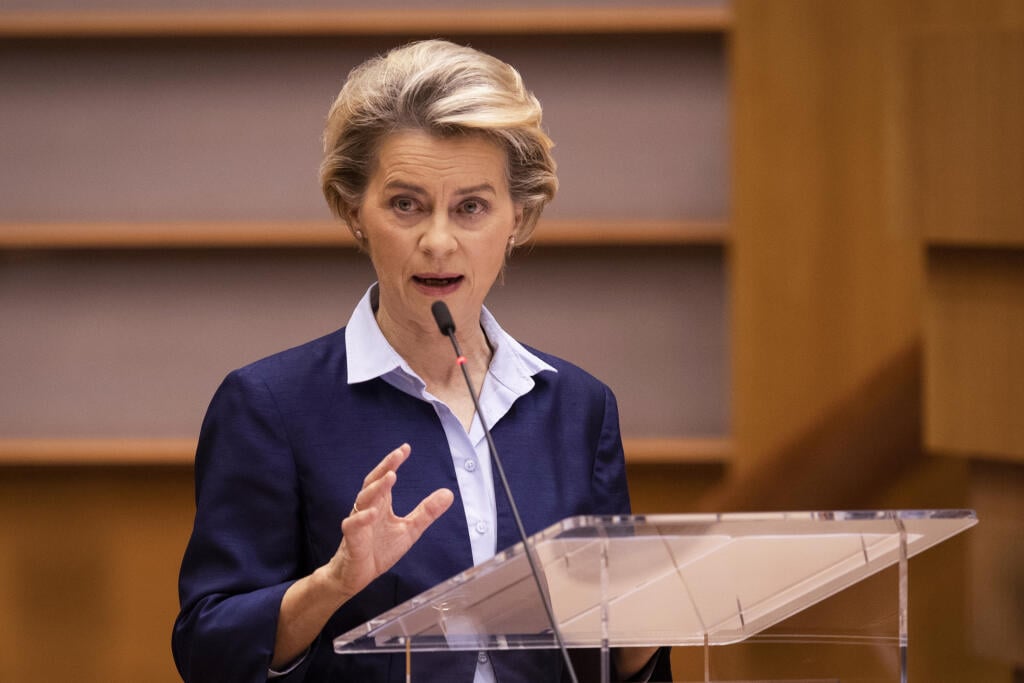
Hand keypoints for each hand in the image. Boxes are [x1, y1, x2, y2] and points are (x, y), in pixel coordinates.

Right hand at [326, 443, 453, 600]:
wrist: (357, 575)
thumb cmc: (379, 550)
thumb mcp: (410, 529)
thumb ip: (427, 512)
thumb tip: (449, 493)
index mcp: (380, 503)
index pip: (385, 477)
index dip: (393, 462)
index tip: (405, 448)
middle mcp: (368, 508)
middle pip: (373, 482)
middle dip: (385, 467)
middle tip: (398, 454)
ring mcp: (358, 523)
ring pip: (363, 500)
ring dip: (376, 488)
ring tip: (390, 476)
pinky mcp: (352, 540)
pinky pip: (353, 526)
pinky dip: (362, 518)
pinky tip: (373, 513)